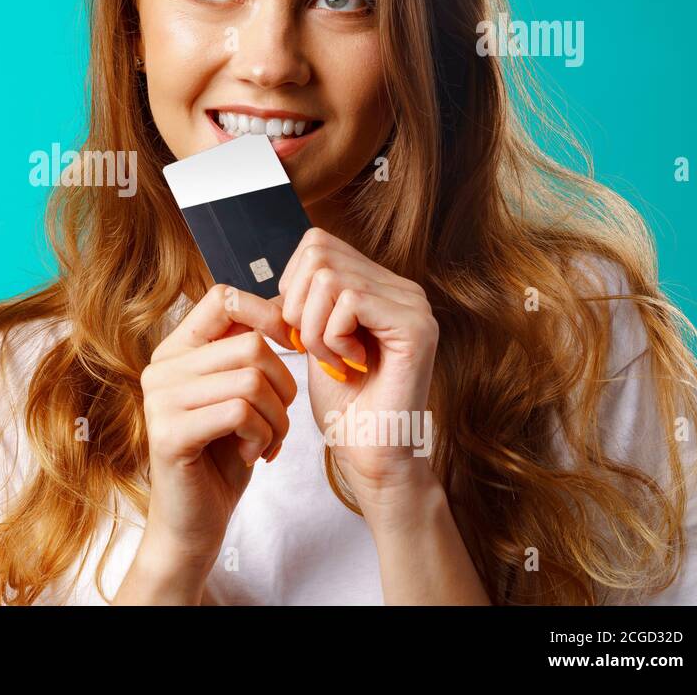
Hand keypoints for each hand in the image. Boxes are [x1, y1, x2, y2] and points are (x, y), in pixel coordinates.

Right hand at [129, 283, 295, 594]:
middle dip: (284, 385)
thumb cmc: (221, 457)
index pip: (223, 297)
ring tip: (268, 441)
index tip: (294, 346)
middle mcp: (161, 368)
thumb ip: (246, 353)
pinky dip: (262, 436)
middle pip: (250, 344)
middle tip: (280, 419)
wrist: (193, 524)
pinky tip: (252, 455)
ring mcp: (159, 400)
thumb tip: (287, 307)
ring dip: (277, 417)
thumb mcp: (236, 394)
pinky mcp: (169, 433)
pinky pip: (239, 412)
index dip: (268, 313)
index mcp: (175, 350)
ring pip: (250, 379)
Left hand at [275, 227, 438, 499]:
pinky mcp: (417, 326)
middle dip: (296, 306)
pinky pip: (350, 301)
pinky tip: (349, 366)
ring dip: (313, 327)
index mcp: (379, 284)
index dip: (291, 286)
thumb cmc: (342, 402)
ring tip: (332, 360)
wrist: (369, 453)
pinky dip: (332, 338)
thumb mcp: (311, 338)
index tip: (298, 333)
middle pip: (318, 252)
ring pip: (329, 277)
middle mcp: (402, 287)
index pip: (316, 243)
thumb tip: (280, 275)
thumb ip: (302, 300)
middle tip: (312, 349)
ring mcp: (413, 304)